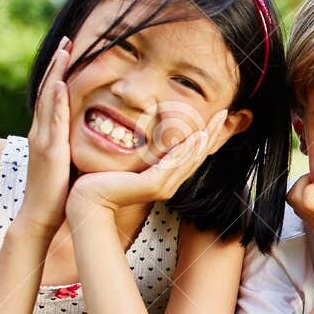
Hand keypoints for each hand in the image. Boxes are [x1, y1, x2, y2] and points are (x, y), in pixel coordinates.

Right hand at [17, 37, 73, 232]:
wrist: (42, 215)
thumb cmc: (58, 192)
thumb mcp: (68, 162)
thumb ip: (73, 146)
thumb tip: (91, 136)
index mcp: (47, 133)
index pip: (52, 96)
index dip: (59, 72)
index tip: (69, 51)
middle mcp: (41, 131)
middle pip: (47, 89)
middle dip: (57, 63)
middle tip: (67, 39)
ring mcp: (43, 139)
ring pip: (48, 99)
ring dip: (56, 73)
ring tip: (64, 51)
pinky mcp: (50, 151)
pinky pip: (52, 121)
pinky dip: (54, 101)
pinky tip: (59, 84)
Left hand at [68, 106, 229, 216]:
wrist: (88, 200)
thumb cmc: (101, 181)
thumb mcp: (127, 163)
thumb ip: (141, 154)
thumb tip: (146, 137)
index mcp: (166, 178)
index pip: (192, 154)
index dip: (207, 136)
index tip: (216, 118)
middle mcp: (169, 183)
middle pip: (198, 155)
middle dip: (213, 133)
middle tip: (225, 113)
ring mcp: (164, 186)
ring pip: (191, 157)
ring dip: (207, 136)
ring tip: (217, 119)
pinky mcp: (154, 185)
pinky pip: (175, 163)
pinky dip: (188, 148)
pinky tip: (197, 135)